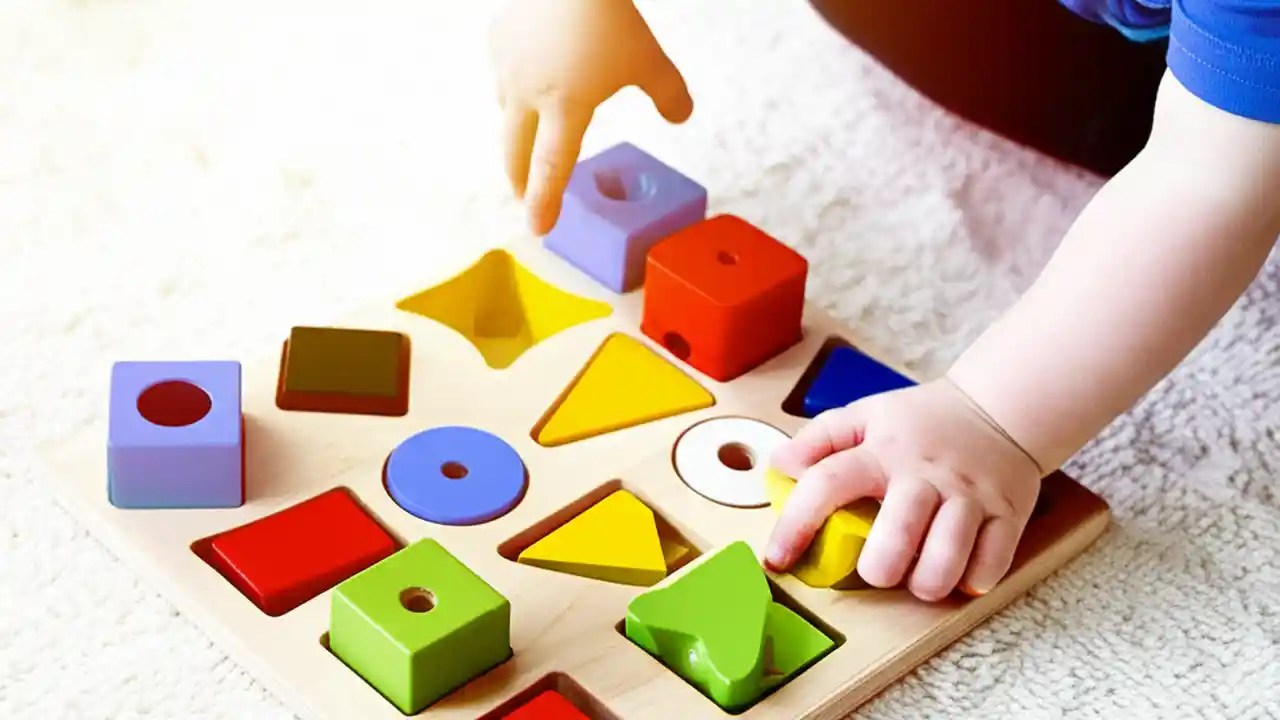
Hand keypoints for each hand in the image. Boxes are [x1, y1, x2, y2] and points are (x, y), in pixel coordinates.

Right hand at [488, 0, 693, 234]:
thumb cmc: (610, 16)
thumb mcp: (649, 59)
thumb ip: (669, 93)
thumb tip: (681, 117)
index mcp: (566, 107)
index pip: (552, 168)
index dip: (545, 203)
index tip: (539, 229)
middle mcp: (529, 95)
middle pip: (517, 153)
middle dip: (520, 180)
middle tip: (524, 194)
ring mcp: (508, 68)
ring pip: (507, 111)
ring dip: (517, 131)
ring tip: (528, 135)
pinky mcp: (498, 41)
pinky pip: (505, 73)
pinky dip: (516, 82)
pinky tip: (532, 70)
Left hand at [763, 378, 1042, 600]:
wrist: (1000, 408)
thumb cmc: (923, 422)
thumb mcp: (867, 413)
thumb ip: (820, 438)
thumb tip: (781, 465)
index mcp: (883, 449)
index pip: (829, 482)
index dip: (796, 524)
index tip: (776, 559)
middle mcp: (925, 473)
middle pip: (895, 535)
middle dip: (878, 569)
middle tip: (876, 570)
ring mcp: (969, 494)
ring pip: (946, 558)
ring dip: (925, 583)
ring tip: (919, 579)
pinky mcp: (1007, 514)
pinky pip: (989, 564)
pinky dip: (971, 581)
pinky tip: (959, 574)